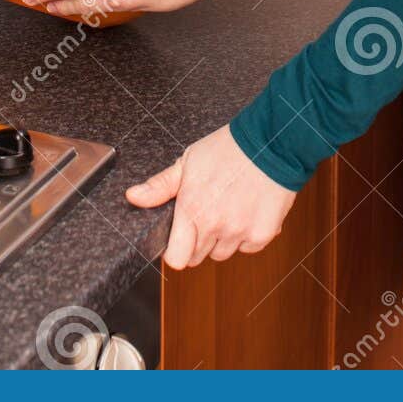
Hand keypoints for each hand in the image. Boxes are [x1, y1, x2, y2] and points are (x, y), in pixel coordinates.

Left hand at [125, 125, 296, 266]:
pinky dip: (247, 234)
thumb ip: (160, 186)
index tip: (179, 237)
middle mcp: (215, 225)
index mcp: (192, 210)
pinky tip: (247, 209)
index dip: (176, 250)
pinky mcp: (262, 234)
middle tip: (207, 212)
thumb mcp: (187, 162)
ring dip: (223, 238)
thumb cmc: (227, 149)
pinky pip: (248, 247)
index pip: (177, 259)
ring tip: (229, 207)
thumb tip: (132, 197)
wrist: (270, 142)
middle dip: (198, 240)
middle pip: (199, 257)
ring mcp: (240, 232)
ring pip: (223, 253)